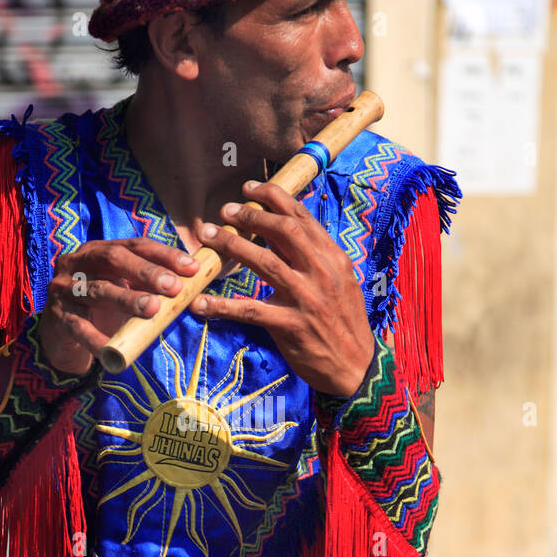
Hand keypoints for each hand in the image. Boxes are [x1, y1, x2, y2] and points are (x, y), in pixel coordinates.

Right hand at [39, 238, 200, 373]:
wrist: (62, 336)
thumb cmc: (102, 311)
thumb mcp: (127, 292)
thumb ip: (152, 288)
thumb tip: (195, 289)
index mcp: (100, 250)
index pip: (135, 245)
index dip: (163, 255)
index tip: (191, 268)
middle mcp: (78, 262)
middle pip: (113, 258)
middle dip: (146, 271)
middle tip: (173, 287)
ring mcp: (63, 288)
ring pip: (96, 290)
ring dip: (126, 299)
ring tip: (152, 309)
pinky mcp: (56, 316)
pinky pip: (78, 327)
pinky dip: (96, 339)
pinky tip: (113, 349)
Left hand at [190, 181, 372, 396]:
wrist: (356, 367)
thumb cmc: (343, 322)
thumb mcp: (340, 282)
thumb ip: (314, 257)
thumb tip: (284, 231)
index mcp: (332, 258)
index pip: (301, 217)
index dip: (273, 197)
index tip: (249, 189)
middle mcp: (321, 272)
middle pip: (283, 231)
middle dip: (251, 215)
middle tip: (225, 212)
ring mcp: (306, 299)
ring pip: (264, 262)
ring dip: (232, 246)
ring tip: (208, 237)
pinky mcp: (291, 326)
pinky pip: (250, 311)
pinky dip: (222, 306)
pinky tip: (200, 303)